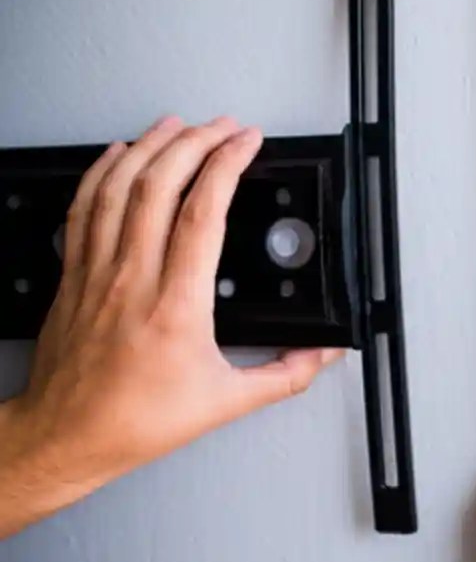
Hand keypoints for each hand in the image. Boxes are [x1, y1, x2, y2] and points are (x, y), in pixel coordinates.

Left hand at [0, 116, 342, 537]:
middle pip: (159, 187)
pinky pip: (84, 208)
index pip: (201, 215)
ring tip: (177, 125)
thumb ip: (284, 376)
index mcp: (175, 307)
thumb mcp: (225, 403)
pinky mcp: (73, 276)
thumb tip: (322, 354)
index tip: (247, 144)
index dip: (226, 167)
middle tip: (223, 126)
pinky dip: (103, 172)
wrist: (65, 436)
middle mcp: (132, 281)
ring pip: (118, 188)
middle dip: (195, 142)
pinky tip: (119, 156)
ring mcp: (97, 274)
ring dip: (150, 147)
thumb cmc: (133, 421)